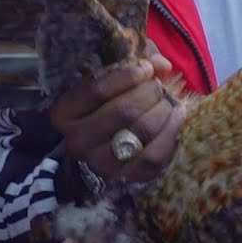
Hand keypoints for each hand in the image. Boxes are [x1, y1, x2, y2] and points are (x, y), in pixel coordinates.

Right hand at [49, 40, 183, 184]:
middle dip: (149, 93)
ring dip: (162, 110)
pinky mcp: (124, 178)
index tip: (146, 69)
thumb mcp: (109, 80)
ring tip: (168, 101)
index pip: (96, 90)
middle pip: (123, 110)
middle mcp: (77, 141)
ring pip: (141, 131)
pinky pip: (154, 155)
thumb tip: (161, 64)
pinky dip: (171, 132)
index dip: (127, 76)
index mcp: (64, 114)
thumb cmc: (104, 106)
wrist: (101, 149)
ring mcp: (100, 164)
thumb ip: (133, 63)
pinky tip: (177, 116)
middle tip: (158, 87)